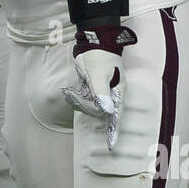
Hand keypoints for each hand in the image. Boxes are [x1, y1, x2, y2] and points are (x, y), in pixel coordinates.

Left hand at [61, 24, 134, 149]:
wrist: (91, 42)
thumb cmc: (99, 56)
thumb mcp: (99, 73)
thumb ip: (102, 92)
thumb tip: (106, 111)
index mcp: (118, 91)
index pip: (117, 114)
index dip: (114, 130)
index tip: (111, 145)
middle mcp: (112, 94)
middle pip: (100, 111)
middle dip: (87, 108)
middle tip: (76, 97)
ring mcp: (102, 92)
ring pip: (91, 107)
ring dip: (80, 102)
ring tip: (72, 93)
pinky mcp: (93, 89)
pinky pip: (86, 100)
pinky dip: (78, 98)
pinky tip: (71, 92)